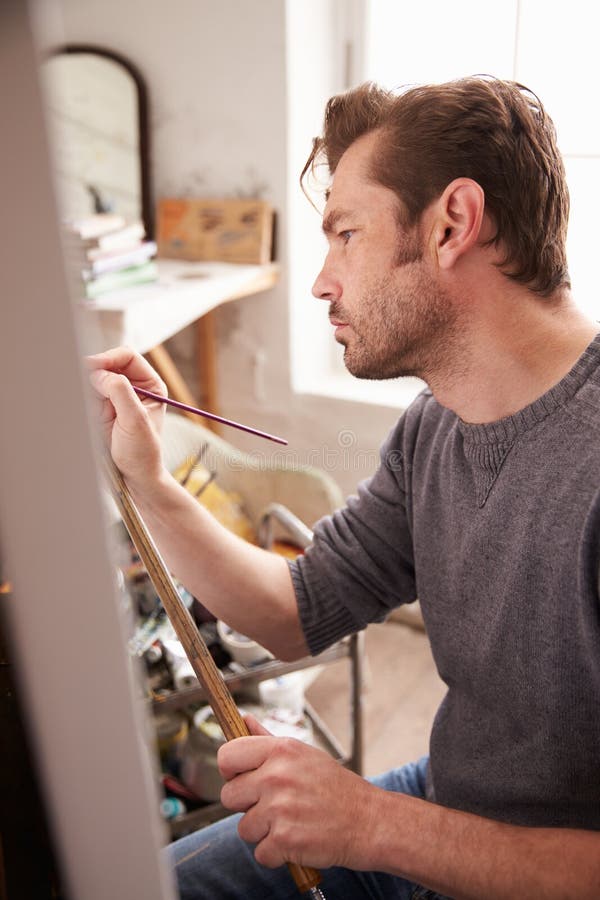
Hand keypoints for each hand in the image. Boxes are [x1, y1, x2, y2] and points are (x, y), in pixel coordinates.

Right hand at [86, 347, 166, 486]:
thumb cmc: (143, 451)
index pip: (127, 357)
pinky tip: (85, 410)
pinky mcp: (100, 407)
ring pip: (93, 378)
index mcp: (150, 384)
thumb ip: (121, 393)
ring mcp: (115, 396)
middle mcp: (133, 386)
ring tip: (88, 405)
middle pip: (107, 364)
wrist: (135, 475)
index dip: (109, 358)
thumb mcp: (136, 421)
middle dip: (94, 372)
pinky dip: (81, 397)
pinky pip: (86, 393)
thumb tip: (100, 373)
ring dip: (86, 386)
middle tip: (80, 380)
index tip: (92, 367)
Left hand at [218, 715, 381, 870]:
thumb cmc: (336, 788)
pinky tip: (297, 840)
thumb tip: (243, 719)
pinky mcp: (285, 839)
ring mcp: (280, 808)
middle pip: (229, 796)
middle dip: (247, 805)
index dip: (230, 771)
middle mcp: (277, 776)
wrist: (370, 821)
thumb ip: (268, 740)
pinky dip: (277, 854)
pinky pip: (261, 853)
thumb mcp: (304, 755)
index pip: (227, 756)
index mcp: (280, 750)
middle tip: (275, 805)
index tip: (242, 778)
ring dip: (263, 832)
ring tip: (291, 822)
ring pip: (244, 828)